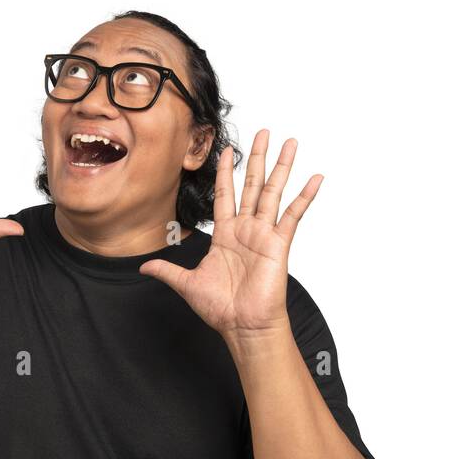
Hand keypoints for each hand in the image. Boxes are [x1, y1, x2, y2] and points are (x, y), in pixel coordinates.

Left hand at [139, 129, 322, 338]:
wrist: (242, 326)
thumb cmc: (220, 308)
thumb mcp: (186, 283)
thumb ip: (167, 270)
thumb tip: (143, 268)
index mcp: (225, 234)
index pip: (225, 194)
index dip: (225, 171)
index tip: (227, 149)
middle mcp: (246, 229)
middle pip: (252, 184)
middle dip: (257, 158)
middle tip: (263, 132)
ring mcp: (264, 234)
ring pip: (274, 192)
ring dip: (282, 166)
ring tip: (290, 142)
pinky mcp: (280, 244)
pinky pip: (294, 215)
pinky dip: (305, 196)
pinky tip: (315, 178)